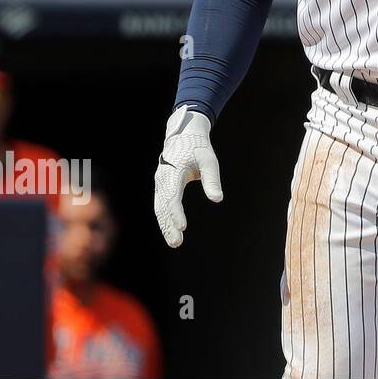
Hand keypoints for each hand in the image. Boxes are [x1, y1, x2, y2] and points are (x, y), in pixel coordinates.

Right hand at [154, 106, 222, 246]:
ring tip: (174, 242)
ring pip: (160, 208)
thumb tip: (218, 199)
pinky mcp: (162, 186)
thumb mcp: (209, 161)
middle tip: (177, 243)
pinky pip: (161, 205)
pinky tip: (170, 230)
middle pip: (163, 206)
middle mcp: (162, 179)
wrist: (184, 135)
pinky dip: (164, 218)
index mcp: (172, 171)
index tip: (183, 226)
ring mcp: (160, 183)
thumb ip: (212, 180)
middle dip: (169, 225)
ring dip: (165, 225)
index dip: (177, 213)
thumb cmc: (199, 148)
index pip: (172, 197)